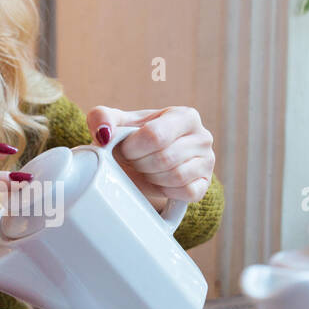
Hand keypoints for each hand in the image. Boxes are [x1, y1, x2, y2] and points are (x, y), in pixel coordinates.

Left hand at [86, 105, 215, 208]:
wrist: (144, 163)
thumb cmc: (131, 139)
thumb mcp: (115, 123)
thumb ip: (102, 117)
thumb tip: (104, 133)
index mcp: (184, 115)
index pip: (155, 135)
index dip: (132, 148)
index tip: (125, 149)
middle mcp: (202, 137)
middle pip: (164, 158)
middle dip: (140, 164)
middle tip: (134, 161)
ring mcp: (207, 162)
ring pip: (176, 176)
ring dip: (151, 177)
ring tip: (145, 170)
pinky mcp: (204, 185)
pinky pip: (186, 192)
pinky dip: (166, 190)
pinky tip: (157, 182)